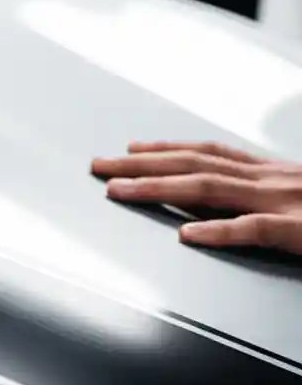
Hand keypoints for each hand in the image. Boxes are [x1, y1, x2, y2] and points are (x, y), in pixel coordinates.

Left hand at [92, 141, 301, 255]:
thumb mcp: (299, 197)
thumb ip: (258, 199)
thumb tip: (212, 206)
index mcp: (273, 174)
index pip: (209, 153)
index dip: (166, 150)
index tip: (130, 149)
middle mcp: (273, 180)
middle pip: (195, 165)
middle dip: (143, 164)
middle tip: (101, 166)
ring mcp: (286, 202)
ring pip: (211, 188)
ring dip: (160, 188)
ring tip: (121, 191)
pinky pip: (254, 228)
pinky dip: (218, 229)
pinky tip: (186, 234)